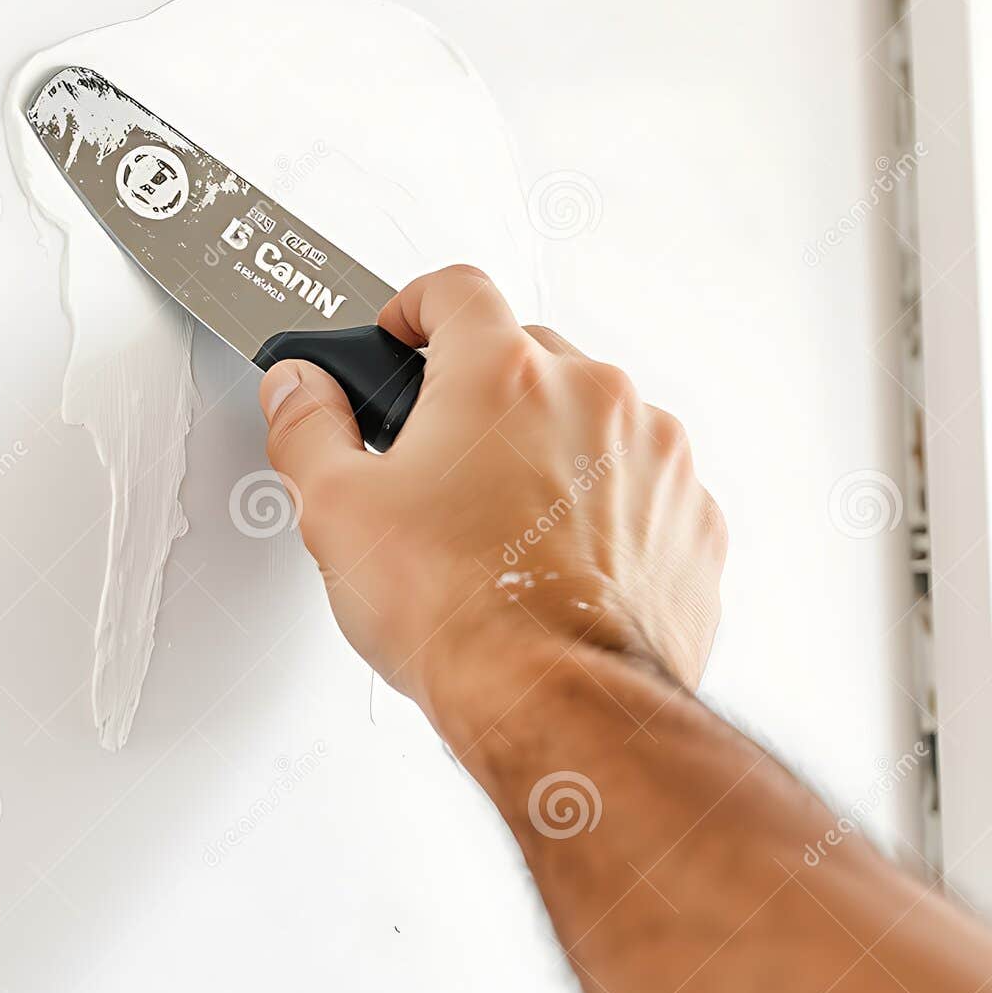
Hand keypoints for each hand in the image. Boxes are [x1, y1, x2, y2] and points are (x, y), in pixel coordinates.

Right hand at [257, 264, 726, 715]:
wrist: (561, 705)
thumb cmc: (461, 616)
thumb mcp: (337, 512)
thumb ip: (308, 427)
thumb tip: (299, 389)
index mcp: (502, 374)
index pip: (456, 288)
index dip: (418, 305)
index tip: (405, 333)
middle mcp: (593, 394)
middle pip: (529, 353)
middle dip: (483, 391)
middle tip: (444, 458)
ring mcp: (655, 453)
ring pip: (593, 418)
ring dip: (552, 447)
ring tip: (506, 525)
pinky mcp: (693, 516)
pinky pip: (643, 484)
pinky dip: (607, 505)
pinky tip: (563, 559)